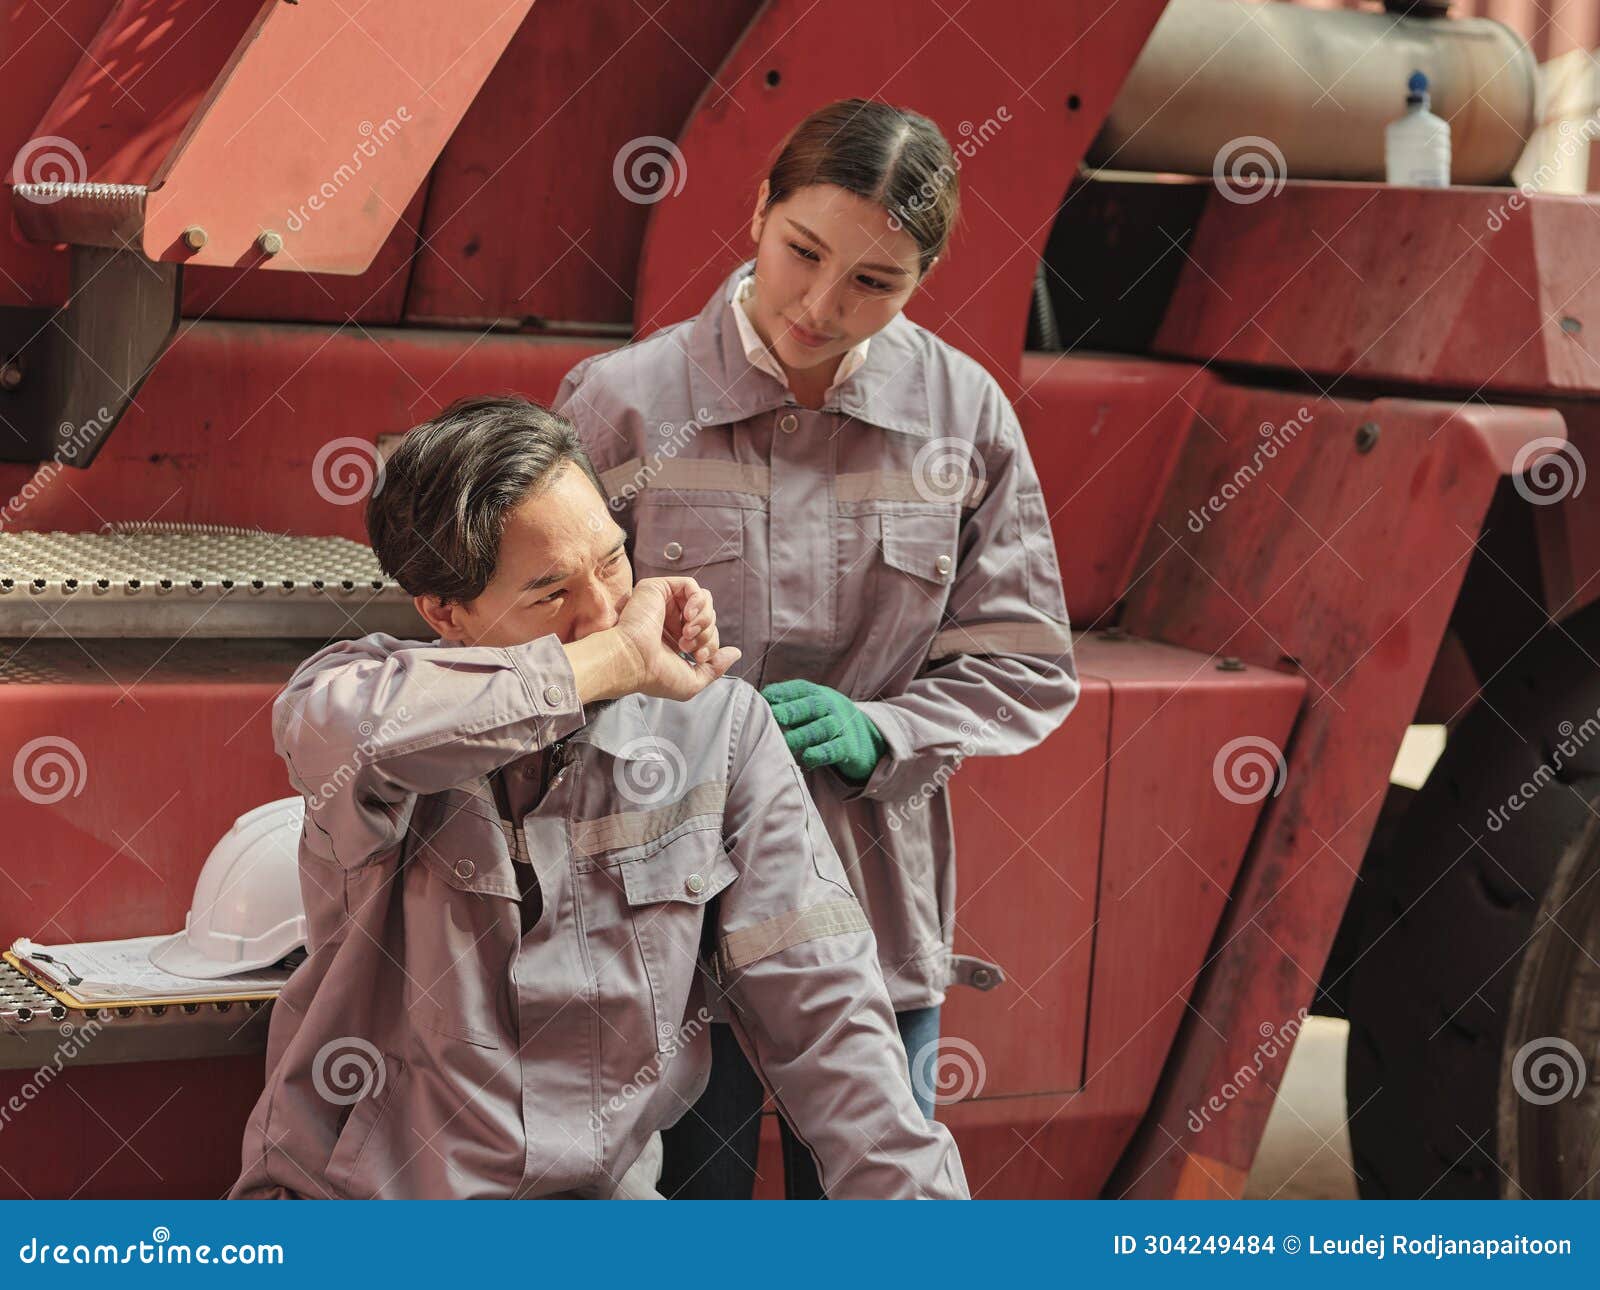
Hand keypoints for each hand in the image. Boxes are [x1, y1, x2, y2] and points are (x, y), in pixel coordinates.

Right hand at [567, 577, 739, 703]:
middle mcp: (670, 620)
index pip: (708, 633)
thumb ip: (716, 667)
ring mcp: (663, 603)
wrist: (632, 662)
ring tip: (688, 633)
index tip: (697, 657)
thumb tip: (735, 652)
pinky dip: (697, 601)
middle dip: (706, 633)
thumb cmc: (655, 675)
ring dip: (704, 618)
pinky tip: (688, 617)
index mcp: (675, 639)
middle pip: (708, 616)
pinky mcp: (657, 589)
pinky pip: (691, 585)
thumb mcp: (692, 680)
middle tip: (688, 646)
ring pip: (703, 599)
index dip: (710, 644)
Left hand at [761, 679, 887, 784]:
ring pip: (822, 728)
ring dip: (802, 736)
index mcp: (816, 693)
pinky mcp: (848, 747)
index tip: (765, 698)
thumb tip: (752, 703)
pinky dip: (820, 754)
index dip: (782, 692)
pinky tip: (807, 758)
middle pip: (812, 705)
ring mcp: (841, 726)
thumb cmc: (821, 720)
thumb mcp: (808, 705)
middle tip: (775, 717)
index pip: (799, 689)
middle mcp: (830, 706)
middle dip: (793, 710)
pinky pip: (834, 749)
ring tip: (785, 744)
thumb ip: (784, 703)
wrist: (864, 737)